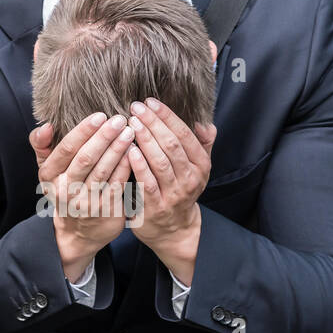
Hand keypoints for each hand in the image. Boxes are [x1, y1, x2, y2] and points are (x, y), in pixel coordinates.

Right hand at [30, 112, 134, 279]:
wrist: (77, 233)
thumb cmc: (64, 191)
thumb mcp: (47, 171)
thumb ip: (42, 145)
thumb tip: (47, 126)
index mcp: (50, 176)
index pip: (67, 149)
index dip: (84, 131)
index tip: (100, 115)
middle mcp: (66, 191)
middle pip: (86, 159)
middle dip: (104, 137)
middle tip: (119, 119)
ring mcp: (86, 203)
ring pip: (104, 171)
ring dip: (118, 149)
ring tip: (129, 131)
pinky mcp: (106, 211)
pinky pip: (117, 184)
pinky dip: (126, 167)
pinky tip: (135, 152)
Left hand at [125, 98, 216, 285]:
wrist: (174, 231)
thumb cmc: (181, 191)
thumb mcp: (197, 169)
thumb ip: (201, 144)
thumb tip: (204, 122)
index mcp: (201, 165)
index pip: (185, 134)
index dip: (167, 116)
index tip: (150, 102)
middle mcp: (191, 179)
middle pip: (172, 145)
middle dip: (153, 123)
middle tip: (135, 107)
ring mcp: (174, 195)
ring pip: (160, 161)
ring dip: (145, 139)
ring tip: (130, 123)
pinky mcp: (156, 207)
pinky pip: (147, 183)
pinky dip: (139, 165)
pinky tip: (129, 150)